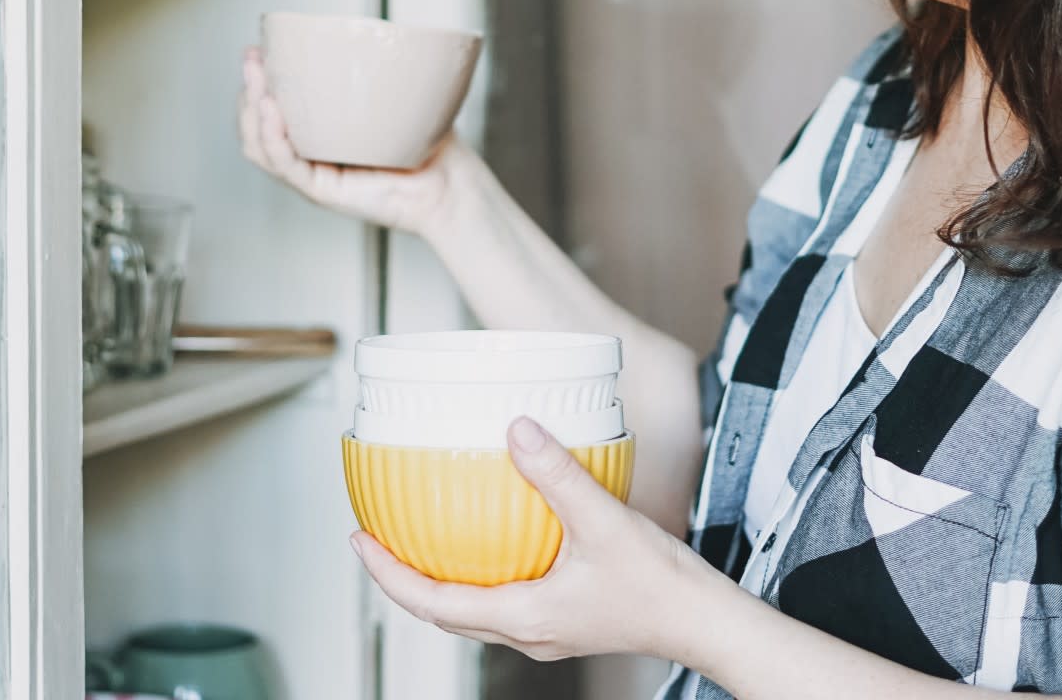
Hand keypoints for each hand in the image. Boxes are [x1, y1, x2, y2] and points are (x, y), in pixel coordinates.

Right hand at [237, 46, 463, 235]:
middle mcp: (310, 153)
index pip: (272, 106)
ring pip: (260, 146)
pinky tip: (270, 113)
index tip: (258, 47)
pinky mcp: (321, 191)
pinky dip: (272, 139)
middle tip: (252, 58)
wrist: (449, 185)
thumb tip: (369, 23)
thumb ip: (375, 65)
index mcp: (318, 132)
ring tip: (257, 83)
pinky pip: (285, 165)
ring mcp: (312, 173)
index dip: (259, 78)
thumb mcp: (394, 94)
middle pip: (257, 124)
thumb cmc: (428, 143)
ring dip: (251, 111)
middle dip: (248, 87)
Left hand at [351, 417, 726, 662]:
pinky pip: (501, 601)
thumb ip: (557, 473)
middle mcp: (526, 632)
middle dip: (401, 578)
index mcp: (523, 617)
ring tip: (416, 539)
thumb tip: (515, 429)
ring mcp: (545, 631)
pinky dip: (477, 576)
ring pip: (471, 613)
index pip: (432, 603)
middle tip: (373, 538)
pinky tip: (487, 540)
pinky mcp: (563, 620)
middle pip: (442, 613)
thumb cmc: (660, 585)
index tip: (358, 539)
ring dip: (437, 582)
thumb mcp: (603, 520)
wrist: (703, 619)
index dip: (387, 574)